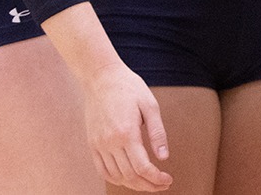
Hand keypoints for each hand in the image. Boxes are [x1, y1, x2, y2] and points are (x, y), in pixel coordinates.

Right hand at [82, 63, 172, 191]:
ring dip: (133, 184)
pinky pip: (102, 170)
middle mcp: (110, 142)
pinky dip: (116, 178)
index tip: (168, 180)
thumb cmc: (129, 87)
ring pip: (116, 176)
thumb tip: (164, 158)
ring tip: (148, 182)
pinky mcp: (92, 143)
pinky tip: (128, 178)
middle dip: (148, 185)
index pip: (142, 168)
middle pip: (130, 176)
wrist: (100, 76)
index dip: (156, 179)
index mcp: (127, 133)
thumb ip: (157, 133)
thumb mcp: (150, 105)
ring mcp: (98, 144)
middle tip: (163, 184)